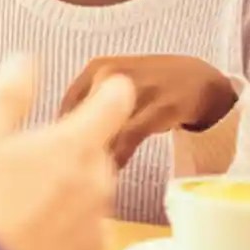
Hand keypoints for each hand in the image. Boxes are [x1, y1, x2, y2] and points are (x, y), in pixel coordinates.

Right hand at [0, 56, 136, 249]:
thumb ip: (7, 98)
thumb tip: (24, 61)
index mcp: (72, 149)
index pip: (114, 103)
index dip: (111, 91)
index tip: (105, 89)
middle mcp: (95, 189)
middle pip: (97, 157)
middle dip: (71, 156)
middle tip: (27, 168)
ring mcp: (95, 235)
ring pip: (90, 203)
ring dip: (66, 200)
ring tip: (20, 212)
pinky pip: (82, 246)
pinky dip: (62, 242)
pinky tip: (29, 244)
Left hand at [59, 55, 236, 167]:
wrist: (198, 80)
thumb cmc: (147, 87)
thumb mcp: (111, 85)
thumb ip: (83, 106)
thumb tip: (52, 139)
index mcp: (96, 69)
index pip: (66, 109)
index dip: (57, 139)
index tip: (57, 164)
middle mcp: (112, 74)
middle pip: (81, 120)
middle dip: (74, 150)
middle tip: (71, 177)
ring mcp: (137, 88)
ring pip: (104, 130)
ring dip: (95, 157)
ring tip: (90, 180)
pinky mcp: (160, 106)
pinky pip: (129, 138)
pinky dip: (118, 157)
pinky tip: (114, 171)